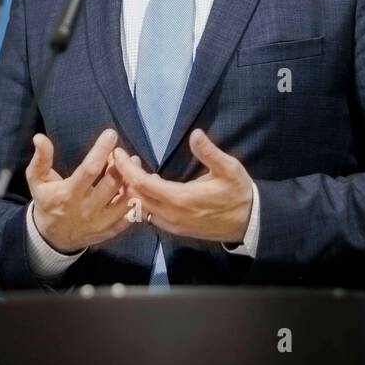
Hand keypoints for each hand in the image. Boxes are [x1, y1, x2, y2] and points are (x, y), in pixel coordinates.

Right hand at [25, 128, 133, 254]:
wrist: (52, 237)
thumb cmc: (47, 202)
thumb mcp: (37, 181)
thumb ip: (40, 159)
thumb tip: (39, 137)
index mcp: (68, 194)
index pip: (89, 169)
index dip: (101, 150)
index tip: (111, 134)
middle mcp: (86, 209)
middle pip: (112, 183)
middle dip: (121, 164)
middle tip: (123, 153)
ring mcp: (100, 222)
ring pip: (125, 200)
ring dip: (132, 180)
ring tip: (133, 165)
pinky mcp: (110, 230)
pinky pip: (130, 215)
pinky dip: (136, 199)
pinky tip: (134, 185)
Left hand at [110, 129, 252, 243]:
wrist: (248, 223)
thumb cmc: (238, 193)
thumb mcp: (229, 169)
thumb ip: (210, 152)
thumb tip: (195, 134)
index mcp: (180, 199)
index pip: (142, 184)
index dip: (126, 168)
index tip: (116, 153)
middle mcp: (171, 215)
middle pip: (135, 196)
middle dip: (123, 177)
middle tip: (118, 158)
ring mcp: (172, 225)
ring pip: (140, 208)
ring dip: (131, 190)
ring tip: (129, 170)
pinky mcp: (175, 229)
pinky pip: (149, 216)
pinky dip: (140, 201)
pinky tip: (144, 186)